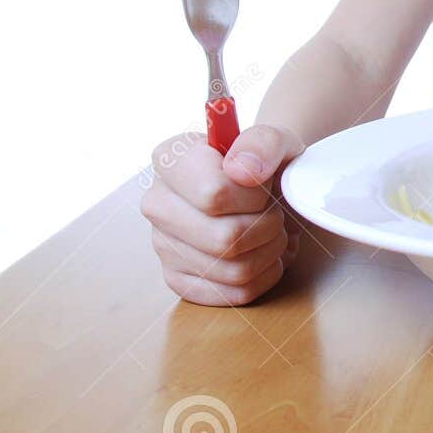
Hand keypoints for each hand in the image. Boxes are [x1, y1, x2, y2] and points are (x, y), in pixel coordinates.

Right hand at [142, 123, 306, 304]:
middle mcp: (157, 203)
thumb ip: (262, 143)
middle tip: (275, 211)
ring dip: (270, 251)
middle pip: (225, 239)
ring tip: (273, 230)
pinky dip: (264, 275)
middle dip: (268, 226)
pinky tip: (263, 252)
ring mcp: (163, 245)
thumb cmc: (265, 162)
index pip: (214, 194)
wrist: (265, 185)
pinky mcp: (178, 279)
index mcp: (170, 160)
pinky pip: (234, 293)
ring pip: (234, 269)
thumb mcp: (275, 139)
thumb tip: (241, 170)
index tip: (263, 186)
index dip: (253, 196)